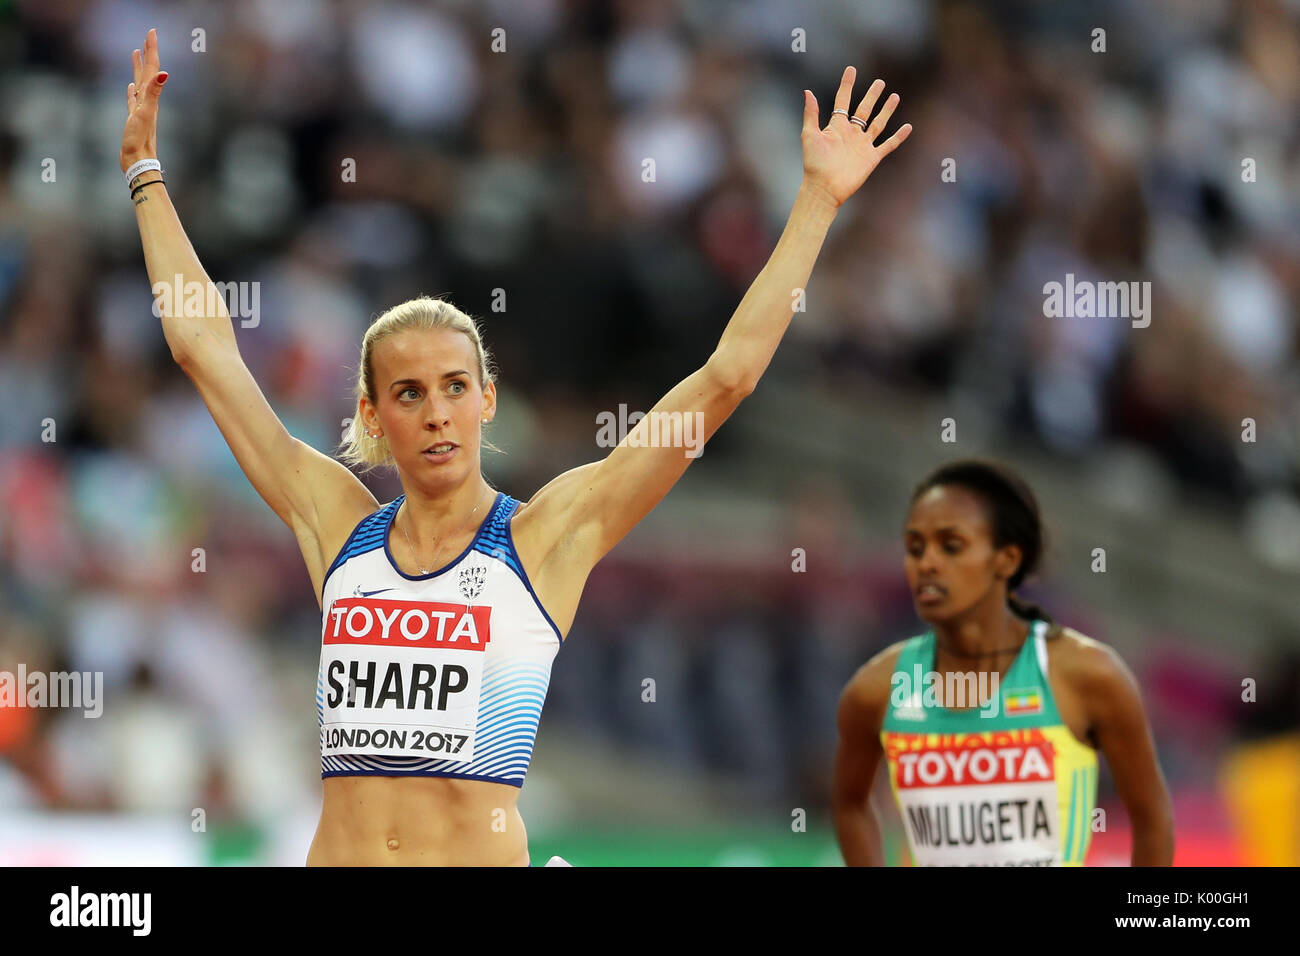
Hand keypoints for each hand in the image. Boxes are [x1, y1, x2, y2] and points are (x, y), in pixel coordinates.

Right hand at [119, 27, 167, 173]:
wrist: (138, 160)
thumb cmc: (140, 138)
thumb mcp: (146, 112)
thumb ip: (154, 92)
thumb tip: (165, 73)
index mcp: (150, 96)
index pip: (153, 68)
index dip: (152, 50)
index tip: (152, 32)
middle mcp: (147, 100)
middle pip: (148, 71)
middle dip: (148, 53)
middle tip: (147, 36)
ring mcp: (141, 108)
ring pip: (140, 83)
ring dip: (139, 68)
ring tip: (136, 54)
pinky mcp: (134, 118)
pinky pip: (133, 99)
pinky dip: (132, 90)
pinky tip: (130, 87)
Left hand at [800, 67, 910, 208]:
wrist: (824, 188)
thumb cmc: (814, 163)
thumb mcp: (810, 135)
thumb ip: (811, 114)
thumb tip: (807, 91)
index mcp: (836, 127)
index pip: (843, 100)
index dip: (847, 85)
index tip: (851, 70)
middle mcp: (851, 134)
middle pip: (864, 109)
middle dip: (872, 96)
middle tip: (880, 82)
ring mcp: (862, 146)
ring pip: (878, 124)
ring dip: (886, 110)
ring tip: (894, 96)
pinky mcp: (871, 158)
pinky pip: (888, 145)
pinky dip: (898, 137)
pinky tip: (908, 127)